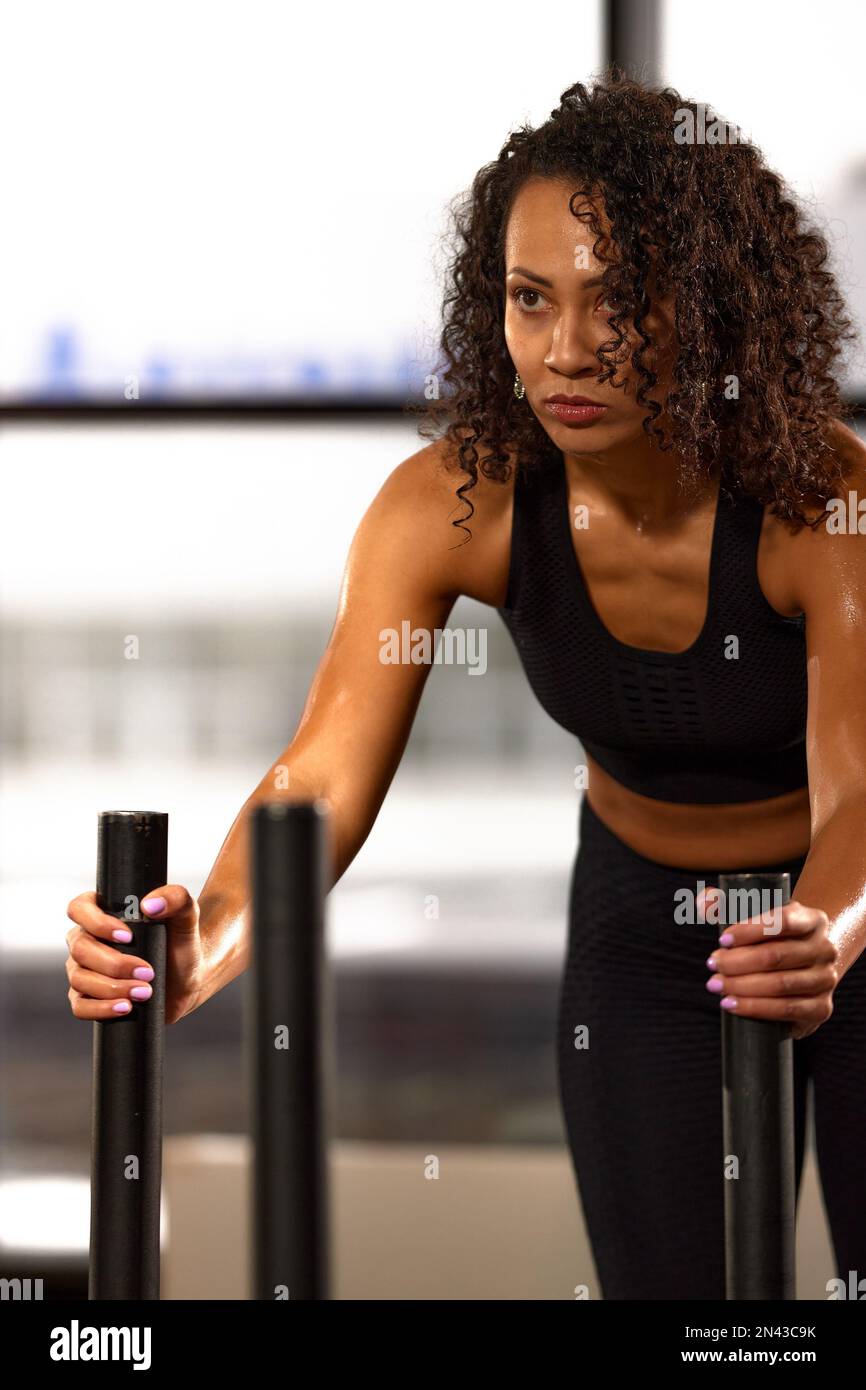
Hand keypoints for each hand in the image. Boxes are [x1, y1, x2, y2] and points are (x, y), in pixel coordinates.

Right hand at [66, 884, 205, 1025]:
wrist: (190, 978)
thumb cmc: (182, 943)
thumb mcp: (187, 916)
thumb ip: (177, 898)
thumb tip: (150, 904)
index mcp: (102, 913)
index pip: (79, 908)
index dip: (96, 923)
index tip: (128, 937)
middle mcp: (87, 940)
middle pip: (80, 949)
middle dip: (114, 964)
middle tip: (147, 972)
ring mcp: (84, 970)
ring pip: (80, 979)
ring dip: (112, 988)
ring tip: (144, 991)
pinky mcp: (90, 997)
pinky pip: (80, 1006)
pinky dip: (101, 1008)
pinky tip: (125, 1007)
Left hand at [698, 890, 838, 1040]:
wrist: (807, 967)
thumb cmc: (772, 938)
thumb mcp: (757, 915)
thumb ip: (725, 904)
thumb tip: (703, 903)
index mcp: (813, 920)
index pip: (782, 921)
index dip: (750, 930)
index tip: (722, 939)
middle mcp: (825, 949)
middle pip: (775, 956)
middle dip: (736, 961)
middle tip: (712, 964)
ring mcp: (825, 980)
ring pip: (779, 984)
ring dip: (741, 986)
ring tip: (715, 984)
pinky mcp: (821, 1008)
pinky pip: (786, 1009)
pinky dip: (756, 1008)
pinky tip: (732, 1004)